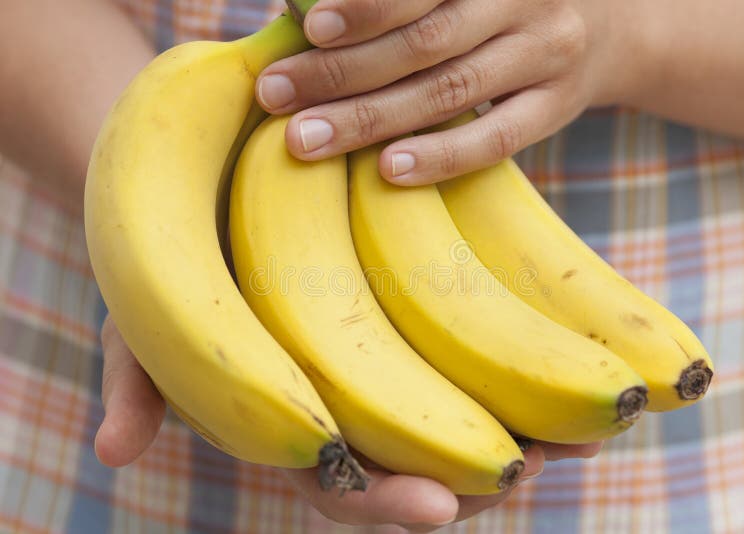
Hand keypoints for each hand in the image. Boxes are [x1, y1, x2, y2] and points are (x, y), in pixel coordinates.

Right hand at [96, 315, 601, 530]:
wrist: (218, 190)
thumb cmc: (181, 265)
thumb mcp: (151, 317)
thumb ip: (138, 379)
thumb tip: (114, 450)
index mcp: (296, 421)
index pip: (341, 488)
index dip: (385, 504)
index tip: (435, 509)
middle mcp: (353, 401)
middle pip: (421, 467)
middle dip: (475, 479)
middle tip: (530, 469)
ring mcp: (395, 358)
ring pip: (466, 418)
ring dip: (525, 429)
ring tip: (579, 429)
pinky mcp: (427, 309)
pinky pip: (484, 351)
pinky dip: (528, 365)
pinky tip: (574, 359)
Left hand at [257, 0, 632, 184]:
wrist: (609, 25)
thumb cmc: (504, 0)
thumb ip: (412, 1)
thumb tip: (309, 13)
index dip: (367, 5)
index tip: (308, 27)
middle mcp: (524, 0)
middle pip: (425, 40)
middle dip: (342, 70)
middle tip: (276, 93)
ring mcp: (545, 56)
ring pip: (451, 90)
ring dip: (371, 119)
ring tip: (306, 139)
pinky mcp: (554, 108)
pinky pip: (496, 139)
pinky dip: (441, 156)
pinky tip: (389, 170)